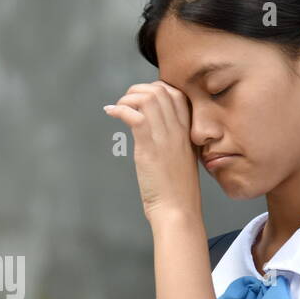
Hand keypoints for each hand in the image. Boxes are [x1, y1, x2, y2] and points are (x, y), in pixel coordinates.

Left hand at [104, 80, 201, 220]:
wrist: (178, 209)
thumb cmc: (177, 190)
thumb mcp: (179, 159)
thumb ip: (171, 141)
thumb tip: (152, 130)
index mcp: (188, 131)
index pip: (176, 94)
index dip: (156, 88)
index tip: (141, 98)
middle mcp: (178, 130)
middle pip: (160, 90)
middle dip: (138, 90)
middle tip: (126, 101)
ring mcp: (165, 137)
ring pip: (147, 98)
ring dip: (127, 98)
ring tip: (118, 108)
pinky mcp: (149, 147)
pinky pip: (134, 116)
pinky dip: (119, 110)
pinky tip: (111, 113)